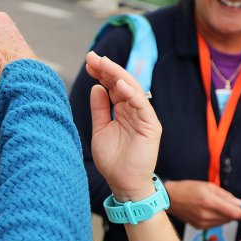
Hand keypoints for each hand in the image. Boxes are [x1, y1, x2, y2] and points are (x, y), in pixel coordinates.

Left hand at [85, 52, 160, 199]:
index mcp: (122, 110)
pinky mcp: (152, 126)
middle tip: (93, 57)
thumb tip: (96, 87)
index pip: (113, 86)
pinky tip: (119, 84)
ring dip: (118, 75)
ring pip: (133, 90)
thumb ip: (99, 109)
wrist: (123, 183)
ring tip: (103, 64)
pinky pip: (142, 105)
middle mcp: (134, 110)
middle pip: (122, 84)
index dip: (101, 73)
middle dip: (107, 69)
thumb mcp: (100, 130)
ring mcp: (144, 117)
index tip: (88, 62)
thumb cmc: (112, 160)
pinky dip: (131, 94)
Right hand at [163, 179, 240, 228]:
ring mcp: (203, 223)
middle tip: (239, 202)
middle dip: (237, 211)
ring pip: (225, 222)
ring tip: (223, 205)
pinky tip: (213, 210)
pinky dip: (219, 218)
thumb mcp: (209, 186)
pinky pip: (216, 224)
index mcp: (210, 203)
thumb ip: (227, 196)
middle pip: (231, 218)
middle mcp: (207, 216)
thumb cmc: (188, 188)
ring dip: (228, 215)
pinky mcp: (200, 227)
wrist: (168, 199)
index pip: (236, 213)